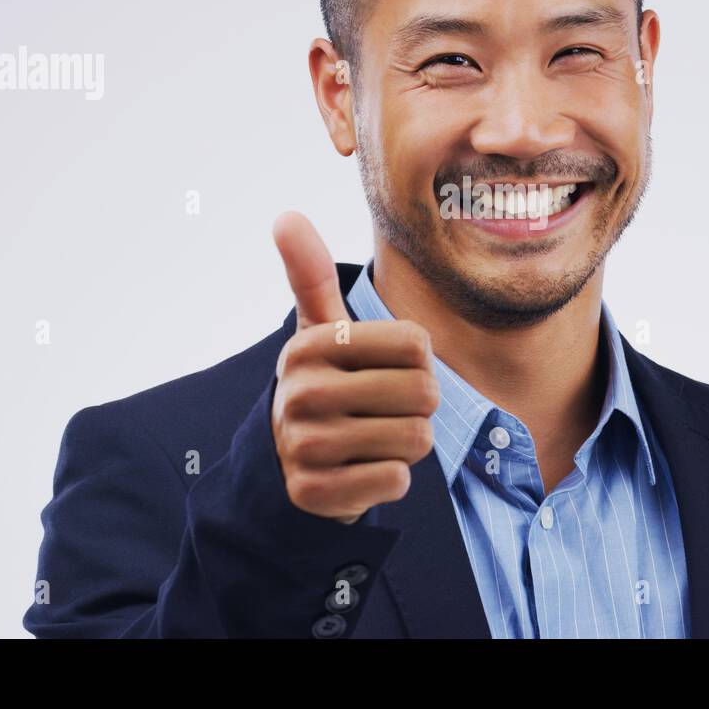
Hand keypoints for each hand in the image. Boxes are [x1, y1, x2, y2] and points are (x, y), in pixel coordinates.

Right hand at [269, 212, 438, 523]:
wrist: (288, 463)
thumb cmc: (326, 382)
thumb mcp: (318, 329)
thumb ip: (309, 273)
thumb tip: (285, 215)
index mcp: (309, 345)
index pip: (416, 343)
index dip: (418, 361)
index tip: (386, 368)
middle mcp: (301, 393)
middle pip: (424, 393)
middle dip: (419, 406)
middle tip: (386, 410)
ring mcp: (305, 446)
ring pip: (416, 439)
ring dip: (407, 443)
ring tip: (372, 438)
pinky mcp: (315, 493)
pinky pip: (396, 481)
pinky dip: (392, 479)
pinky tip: (362, 470)